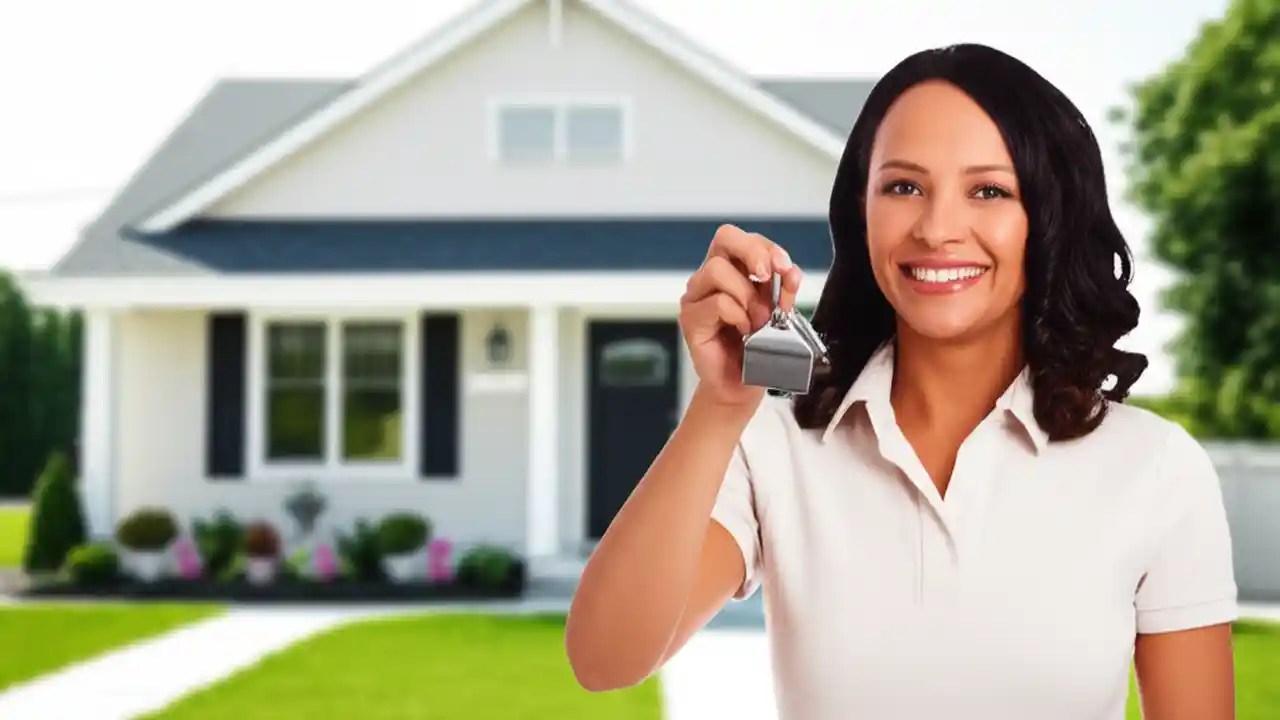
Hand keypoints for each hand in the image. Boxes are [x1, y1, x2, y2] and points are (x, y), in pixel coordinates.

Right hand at [678, 224, 803, 410]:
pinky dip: (738, 316)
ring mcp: (696, 297)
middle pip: (724, 238)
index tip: (785, 268)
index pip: (743, 239)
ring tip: (758, 321)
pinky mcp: (691, 319)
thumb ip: (783, 290)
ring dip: (748, 295)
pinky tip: (744, 332)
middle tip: (767, 276)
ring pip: (718, 270)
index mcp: (731, 269)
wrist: (742, 386)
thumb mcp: (779, 313)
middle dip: (753, 253)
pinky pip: (718, 302)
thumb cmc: (758, 349)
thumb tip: (790, 272)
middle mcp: (709, 277)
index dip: (766, 246)